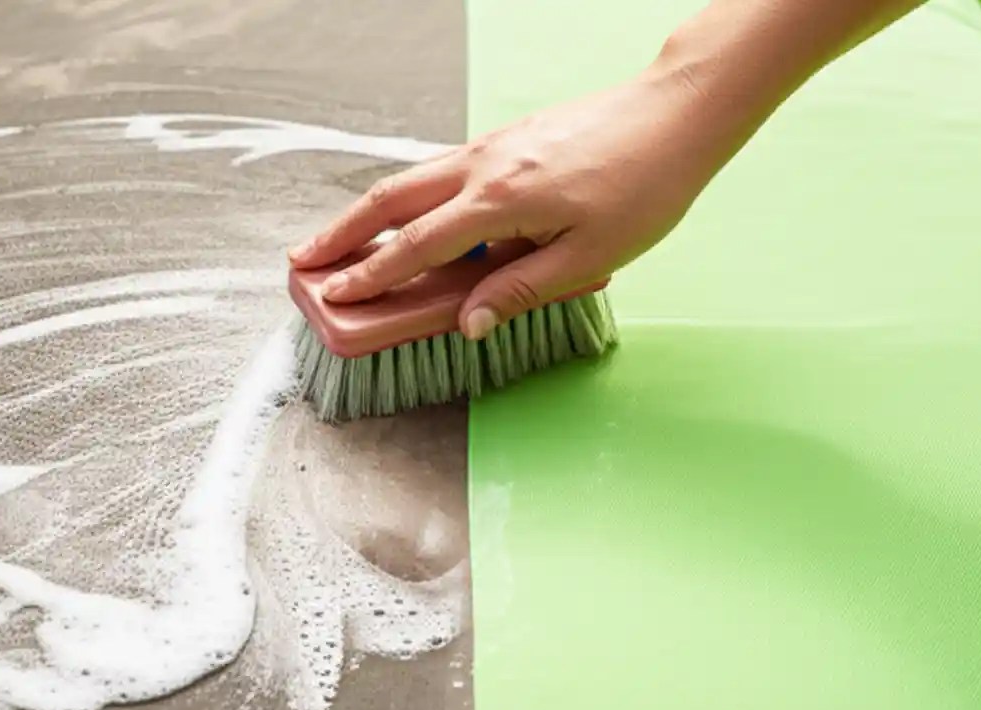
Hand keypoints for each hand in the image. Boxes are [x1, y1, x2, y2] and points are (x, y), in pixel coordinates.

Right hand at [288, 61, 732, 339]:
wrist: (675, 115)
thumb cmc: (643, 186)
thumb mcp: (588, 258)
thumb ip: (519, 290)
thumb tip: (468, 323)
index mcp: (500, 202)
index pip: (417, 247)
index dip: (371, 277)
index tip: (335, 297)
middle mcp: (483, 166)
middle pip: (391, 200)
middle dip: (340, 233)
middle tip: (305, 262)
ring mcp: (492, 147)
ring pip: (412, 180)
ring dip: (368, 212)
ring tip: (340, 241)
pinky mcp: (507, 139)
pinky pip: (442, 171)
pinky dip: (411, 198)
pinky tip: (412, 219)